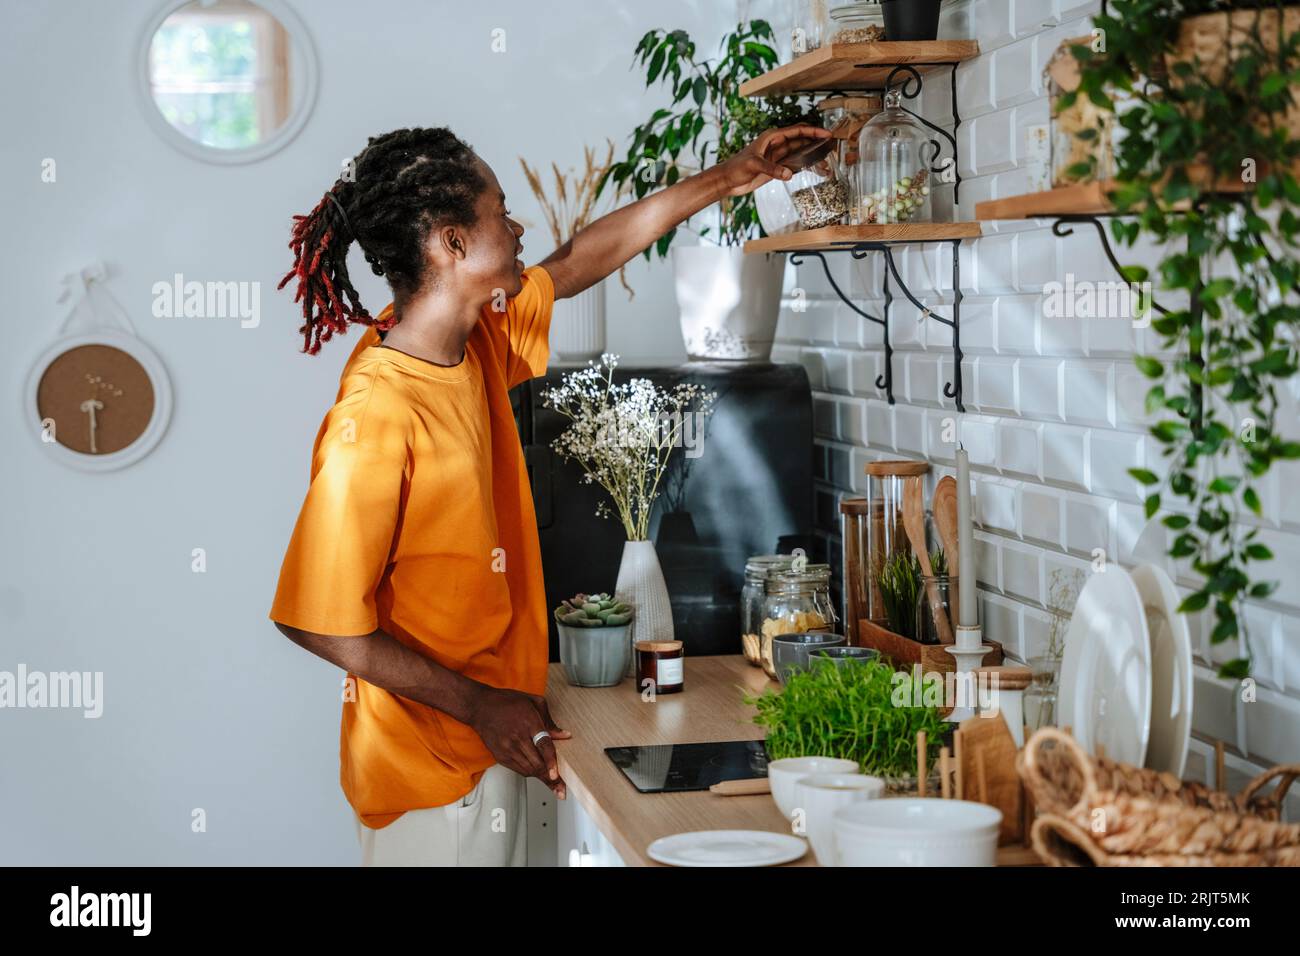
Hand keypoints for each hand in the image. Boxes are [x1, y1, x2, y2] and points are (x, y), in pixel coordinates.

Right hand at [467, 685, 571, 796]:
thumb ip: (549, 721)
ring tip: (553, 784)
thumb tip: (564, 735)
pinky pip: (518, 770)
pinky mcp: (500, 756)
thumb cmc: (507, 702)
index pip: (543, 746)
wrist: (480, 707)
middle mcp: (517, 737)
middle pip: (536, 763)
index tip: (556, 775)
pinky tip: (538, 774)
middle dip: (550, 777)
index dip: (551, 762)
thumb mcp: (533, 702)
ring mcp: (507, 748)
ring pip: (528, 770)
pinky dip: (530, 773)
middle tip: (562, 787)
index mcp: (528, 722)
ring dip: (541, 778)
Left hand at [711, 124, 833, 197]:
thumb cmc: (736, 168)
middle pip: (802, 141)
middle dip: (817, 143)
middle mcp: (777, 144)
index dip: (813, 131)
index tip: (827, 134)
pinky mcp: (777, 167)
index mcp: (772, 137)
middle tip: (832, 147)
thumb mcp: (754, 165)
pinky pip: (795, 165)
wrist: (728, 181)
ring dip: (813, 157)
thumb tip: (789, 174)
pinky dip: (805, 167)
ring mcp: (778, 156)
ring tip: (827, 162)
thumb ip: (771, 169)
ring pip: (800, 153)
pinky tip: (816, 171)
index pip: (797, 131)